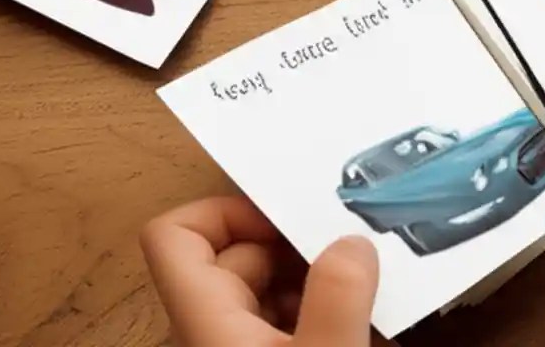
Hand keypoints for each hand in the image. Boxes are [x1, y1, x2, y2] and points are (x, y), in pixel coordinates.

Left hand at [141, 196, 379, 346]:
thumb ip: (337, 299)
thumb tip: (351, 243)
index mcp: (205, 319)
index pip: (175, 236)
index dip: (226, 212)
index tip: (287, 220)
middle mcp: (211, 332)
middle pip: (234, 258)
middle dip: (294, 246)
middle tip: (352, 247)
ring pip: (264, 293)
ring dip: (313, 281)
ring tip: (368, 287)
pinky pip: (283, 325)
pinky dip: (319, 314)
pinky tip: (365, 326)